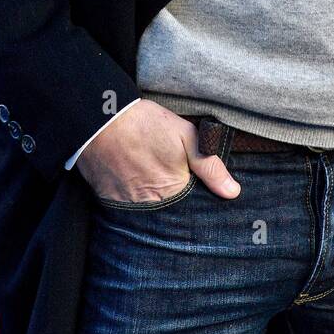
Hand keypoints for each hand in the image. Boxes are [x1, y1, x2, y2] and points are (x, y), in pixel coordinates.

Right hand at [75, 100, 241, 203]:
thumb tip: (232, 192)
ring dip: (151, 202)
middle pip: (168, 215)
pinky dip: (130, 198)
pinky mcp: (108, 200)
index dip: (193, 204)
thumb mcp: (186, 136)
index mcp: (173, 191)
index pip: (190, 211)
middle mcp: (150, 205)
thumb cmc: (146, 124)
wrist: (102, 118)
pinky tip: (132, 180)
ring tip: (148, 179)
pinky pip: (124, 208)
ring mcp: (127, 206)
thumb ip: (209, 165)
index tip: (193, 194)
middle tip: (166, 179)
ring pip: (146, 213)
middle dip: (172, 205)